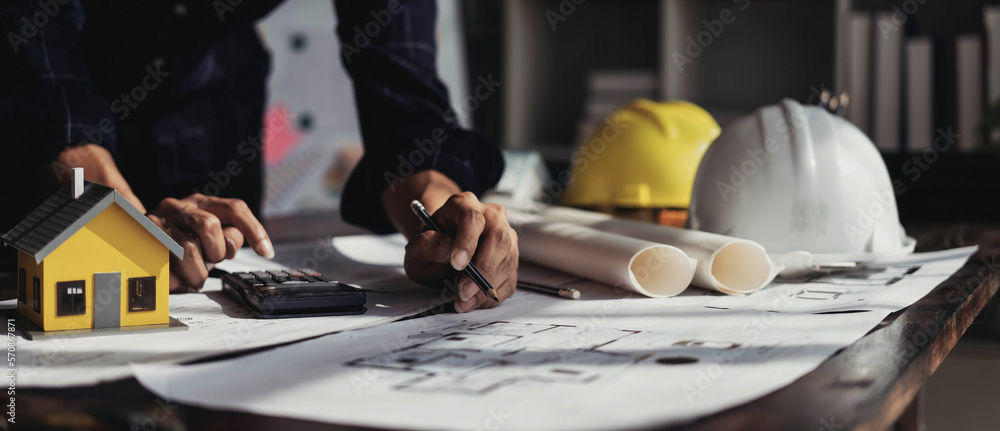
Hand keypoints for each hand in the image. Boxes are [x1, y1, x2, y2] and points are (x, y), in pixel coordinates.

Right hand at [146, 194, 273, 291]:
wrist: (140, 248)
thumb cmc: (184, 244)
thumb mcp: (210, 238)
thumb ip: (228, 237)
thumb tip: (231, 245)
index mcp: (200, 203)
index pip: (234, 208)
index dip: (254, 230)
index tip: (266, 252)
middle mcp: (176, 207)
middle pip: (210, 226)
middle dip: (216, 251)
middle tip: (210, 262)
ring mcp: (155, 224)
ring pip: (188, 250)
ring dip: (198, 272)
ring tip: (195, 276)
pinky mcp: (141, 245)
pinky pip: (169, 268)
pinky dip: (179, 281)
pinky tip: (179, 280)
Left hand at [402, 192, 518, 312]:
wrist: (440, 252)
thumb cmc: (430, 246)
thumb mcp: (417, 246)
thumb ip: (427, 244)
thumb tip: (448, 251)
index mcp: (464, 205)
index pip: (473, 218)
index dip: (467, 241)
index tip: (456, 264)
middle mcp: (491, 216)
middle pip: (499, 238)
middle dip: (483, 269)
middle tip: (463, 292)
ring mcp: (506, 237)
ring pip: (508, 260)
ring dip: (487, 286)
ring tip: (463, 301)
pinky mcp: (510, 259)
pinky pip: (510, 279)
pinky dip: (492, 295)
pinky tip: (473, 301)